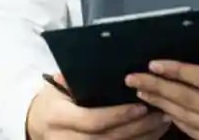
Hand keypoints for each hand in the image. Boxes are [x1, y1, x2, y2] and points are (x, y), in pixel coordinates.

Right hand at [27, 72, 172, 139]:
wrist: (36, 125)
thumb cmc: (52, 100)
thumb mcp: (57, 87)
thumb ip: (75, 79)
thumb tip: (99, 66)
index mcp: (58, 118)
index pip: (92, 121)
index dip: (118, 116)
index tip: (140, 106)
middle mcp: (67, 139)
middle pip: (108, 139)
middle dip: (137, 128)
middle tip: (161, 113)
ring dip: (142, 137)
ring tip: (163, 122)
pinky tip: (153, 134)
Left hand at [123, 32, 198, 139]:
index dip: (176, 71)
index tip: (153, 63)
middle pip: (188, 101)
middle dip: (158, 88)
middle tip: (133, 78)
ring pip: (189, 120)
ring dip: (163, 105)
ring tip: (143, 92)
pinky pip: (198, 136)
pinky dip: (179, 123)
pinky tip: (166, 111)